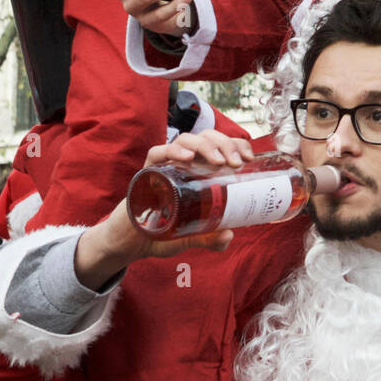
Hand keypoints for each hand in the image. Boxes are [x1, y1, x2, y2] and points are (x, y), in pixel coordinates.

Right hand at [72, 130, 253, 287]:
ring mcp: (164, 165)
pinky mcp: (147, 171)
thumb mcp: (190, 236)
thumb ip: (208, 237)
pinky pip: (158, 152)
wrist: (131, 242)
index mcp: (199, 170)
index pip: (220, 146)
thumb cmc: (161, 231)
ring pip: (186, 140)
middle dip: (225, 144)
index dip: (236, 145)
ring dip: (205, 146)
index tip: (249, 158)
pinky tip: (187, 158)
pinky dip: (173, 151)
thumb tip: (228, 236)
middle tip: (237, 163)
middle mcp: (183, 162)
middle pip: (207, 138)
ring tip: (219, 162)